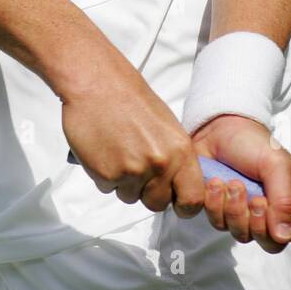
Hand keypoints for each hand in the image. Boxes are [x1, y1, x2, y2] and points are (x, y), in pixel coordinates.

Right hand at [61, 60, 204, 215]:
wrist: (97, 83)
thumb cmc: (130, 100)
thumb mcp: (167, 127)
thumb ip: (175, 158)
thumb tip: (175, 184)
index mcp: (181, 151)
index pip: (193, 200)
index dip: (184, 206)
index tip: (175, 202)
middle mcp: (161, 164)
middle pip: (158, 203)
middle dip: (146, 192)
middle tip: (136, 168)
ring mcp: (134, 171)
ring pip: (130, 197)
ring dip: (123, 183)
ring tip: (117, 152)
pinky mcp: (107, 174)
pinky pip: (108, 188)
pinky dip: (104, 175)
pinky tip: (103, 151)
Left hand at [192, 114, 290, 262]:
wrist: (217, 129)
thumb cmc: (253, 143)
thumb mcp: (276, 164)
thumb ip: (284, 200)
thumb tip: (285, 236)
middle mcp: (277, 215)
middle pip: (274, 244)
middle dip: (261, 223)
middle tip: (256, 198)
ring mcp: (249, 216)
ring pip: (244, 236)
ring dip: (236, 210)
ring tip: (233, 182)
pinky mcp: (224, 213)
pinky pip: (220, 224)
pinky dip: (217, 205)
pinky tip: (217, 184)